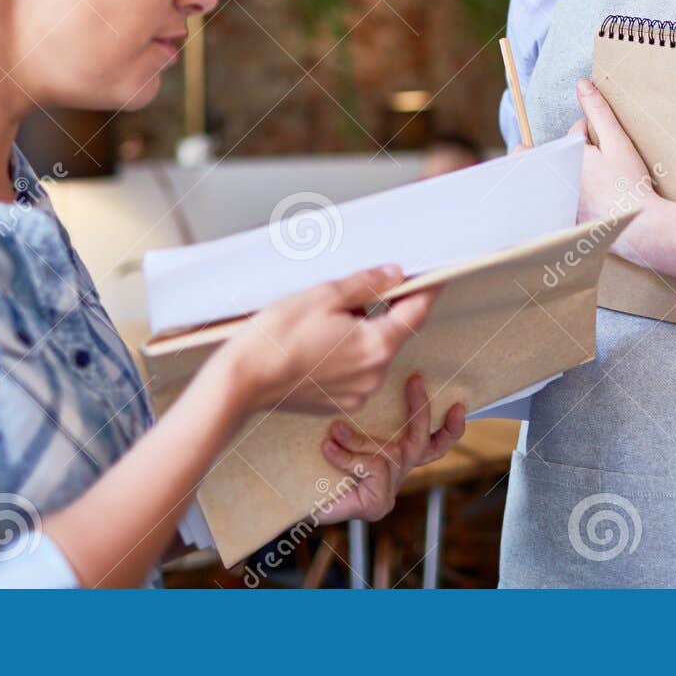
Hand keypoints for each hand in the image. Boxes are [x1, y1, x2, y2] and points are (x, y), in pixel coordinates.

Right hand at [218, 265, 436, 415]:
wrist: (242, 382)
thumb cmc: (277, 338)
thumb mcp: (323, 295)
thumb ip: (366, 284)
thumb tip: (395, 274)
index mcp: (376, 345)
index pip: (416, 311)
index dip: (427, 289)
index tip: (434, 275)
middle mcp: (375, 374)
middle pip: (392, 331)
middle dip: (378, 309)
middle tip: (343, 296)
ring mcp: (359, 392)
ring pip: (372, 349)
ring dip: (359, 331)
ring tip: (320, 322)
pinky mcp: (341, 401)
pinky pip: (356, 369)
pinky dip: (345, 353)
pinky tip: (316, 344)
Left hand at [318, 374, 465, 522]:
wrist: (297, 499)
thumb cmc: (319, 463)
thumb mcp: (341, 436)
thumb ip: (356, 416)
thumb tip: (356, 384)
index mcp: (398, 455)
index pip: (433, 443)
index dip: (450, 428)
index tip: (459, 404)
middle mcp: (399, 470)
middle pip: (424, 442)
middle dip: (421, 408)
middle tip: (416, 379)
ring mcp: (390, 488)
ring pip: (387, 453)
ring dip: (358, 439)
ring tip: (334, 428)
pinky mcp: (378, 503)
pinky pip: (369, 467)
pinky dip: (346, 457)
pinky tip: (327, 449)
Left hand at [570, 77, 661, 229]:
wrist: (640, 227)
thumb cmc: (630, 183)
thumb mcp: (617, 142)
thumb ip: (598, 112)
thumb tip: (581, 83)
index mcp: (565, 155)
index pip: (576, 132)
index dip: (595, 133)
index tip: (608, 146)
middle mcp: (556, 178)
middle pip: (562, 152)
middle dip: (578, 151)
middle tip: (601, 165)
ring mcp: (559, 199)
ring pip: (560, 175)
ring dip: (569, 173)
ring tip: (593, 181)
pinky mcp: (564, 218)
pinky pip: (558, 200)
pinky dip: (569, 197)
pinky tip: (587, 203)